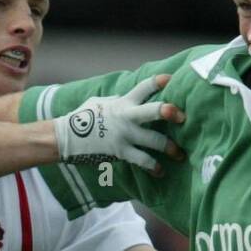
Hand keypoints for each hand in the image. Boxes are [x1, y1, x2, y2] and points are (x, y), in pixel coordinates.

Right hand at [55, 74, 183, 171]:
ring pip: (154, 140)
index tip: (171, 79)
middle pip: (153, 111)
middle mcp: (127, 117)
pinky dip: (153, 167)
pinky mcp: (122, 152)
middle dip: (170, 112)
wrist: (67, 137)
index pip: (144, 87)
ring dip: (170, 148)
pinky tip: (160, 171)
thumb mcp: (101, 102)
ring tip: (180, 154)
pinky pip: (142, 160)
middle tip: (183, 117)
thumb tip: (126, 99)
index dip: (158, 82)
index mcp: (123, 102)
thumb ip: (118, 101)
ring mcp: (126, 135)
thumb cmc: (83, 117)